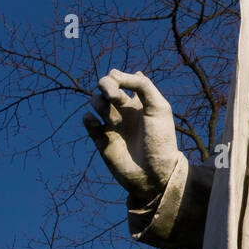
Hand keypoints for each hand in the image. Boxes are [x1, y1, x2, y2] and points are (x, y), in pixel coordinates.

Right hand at [83, 70, 179, 200]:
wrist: (154, 173)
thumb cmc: (161, 140)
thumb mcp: (159, 107)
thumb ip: (142, 85)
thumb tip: (114, 75)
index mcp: (138, 101)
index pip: (118, 77)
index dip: (118, 77)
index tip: (125, 85)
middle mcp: (124, 111)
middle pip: (104, 86)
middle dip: (106, 86)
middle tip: (115, 97)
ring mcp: (112, 124)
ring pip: (95, 101)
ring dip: (101, 105)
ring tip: (115, 121)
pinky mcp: (101, 139)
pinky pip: (87, 120)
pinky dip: (89, 118)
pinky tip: (100, 125)